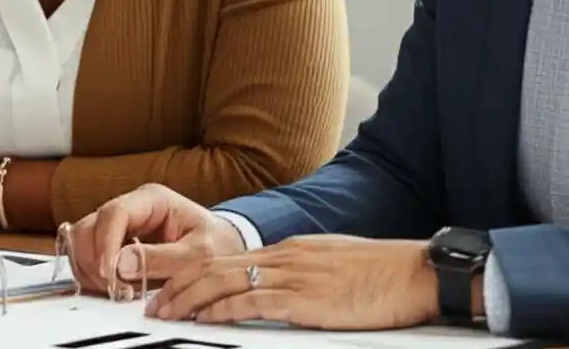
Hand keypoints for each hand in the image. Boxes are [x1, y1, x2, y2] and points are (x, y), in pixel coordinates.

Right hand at [67, 184, 245, 295]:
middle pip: (90, 225)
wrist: (222, 249)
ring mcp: (119, 224)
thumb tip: (122, 264)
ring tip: (116, 290)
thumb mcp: (199, 254)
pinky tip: (112, 288)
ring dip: (90, 268)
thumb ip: (162, 258)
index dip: (105, 243)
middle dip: (95, 260)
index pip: (114, 212)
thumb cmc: (216, 245)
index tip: (110, 273)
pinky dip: (92, 274)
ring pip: (82, 240)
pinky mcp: (113, 242)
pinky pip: (87, 254)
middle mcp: (130, 207)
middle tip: (115, 288)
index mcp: (152, 199)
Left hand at [147, 235, 439, 329]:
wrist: (416, 272)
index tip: (170, 287)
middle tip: (152, 302)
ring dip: (189, 298)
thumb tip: (279, 291)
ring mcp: (293, 275)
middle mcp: (284, 257)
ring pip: (225, 280)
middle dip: (178, 284)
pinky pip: (254, 300)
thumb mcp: (331, 268)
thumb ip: (302, 275)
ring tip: (165, 312)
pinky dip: (223, 309)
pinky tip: (206, 318)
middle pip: (215, 265)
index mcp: (289, 250)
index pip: (228, 258)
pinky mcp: (306, 298)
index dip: (193, 273)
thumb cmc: (382, 275)